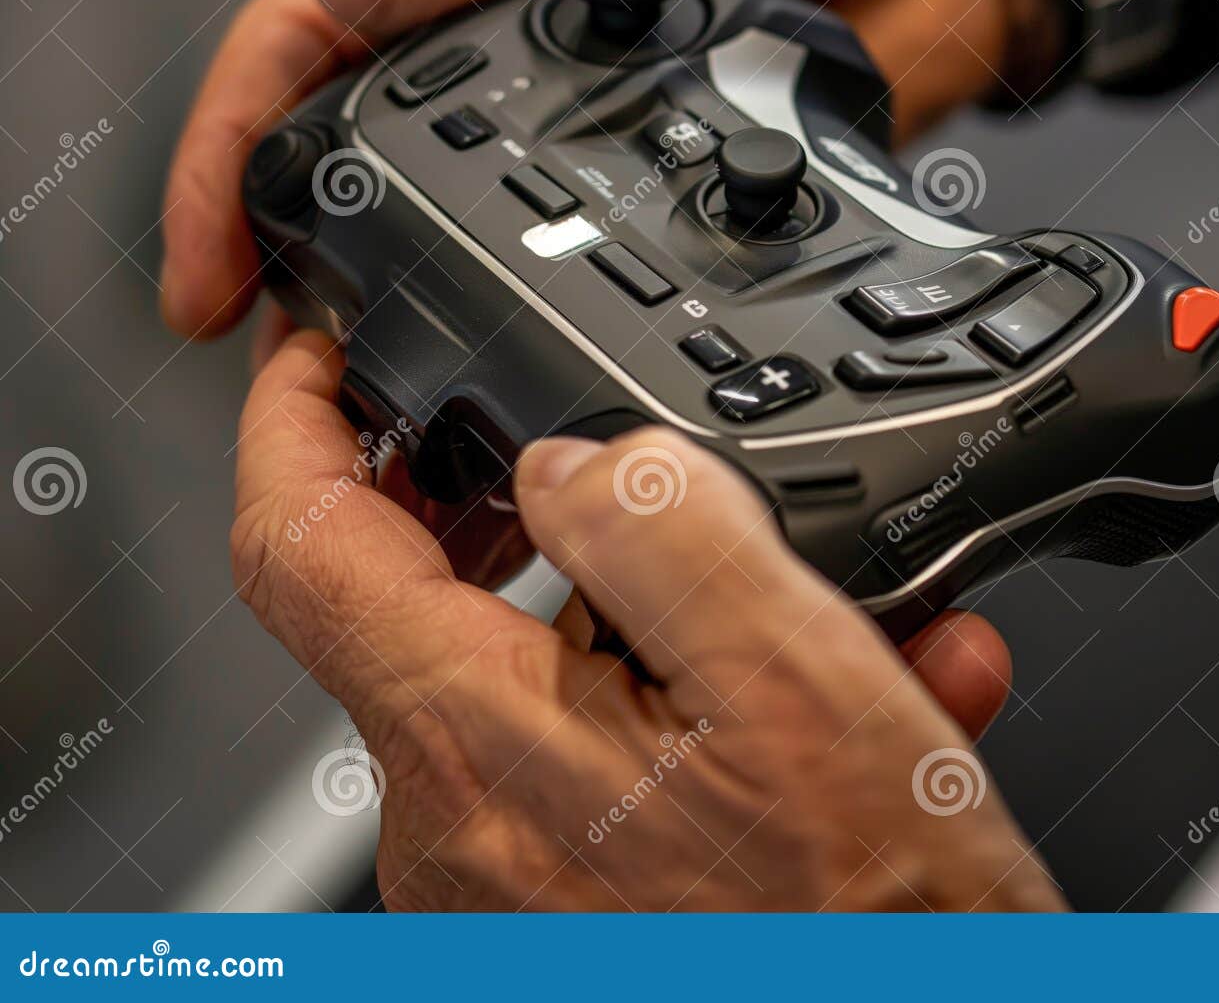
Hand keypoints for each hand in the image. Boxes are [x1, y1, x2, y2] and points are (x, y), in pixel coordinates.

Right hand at [162, 0, 1055, 336]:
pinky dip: (566, 332)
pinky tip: (537, 383)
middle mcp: (524, 61)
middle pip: (374, 174)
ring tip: (385, 417)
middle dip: (310, 276)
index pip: (317, 51)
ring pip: (479, 245)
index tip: (210, 273)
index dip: (241, 156)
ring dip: (421, 328)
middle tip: (284, 376)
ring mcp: (602, 140)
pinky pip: (611, 275)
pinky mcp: (689, 201)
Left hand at [231, 330, 1065, 910]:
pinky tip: (830, 693)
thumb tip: (578, 460)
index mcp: (482, 735)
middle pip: (411, 597)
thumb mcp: (793, 678)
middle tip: (562, 443)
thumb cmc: (864, 923)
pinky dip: (689, 694)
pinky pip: (593, 745)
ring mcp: (506, 863)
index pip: (301, 539)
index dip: (295, 418)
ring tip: (789, 590)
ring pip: (530, 667)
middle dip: (491, 496)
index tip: (324, 354)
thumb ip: (660, 530)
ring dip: (651, 606)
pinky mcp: (561, 892)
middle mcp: (461, 813)